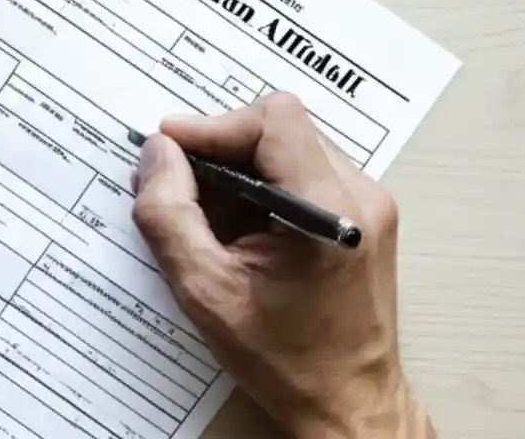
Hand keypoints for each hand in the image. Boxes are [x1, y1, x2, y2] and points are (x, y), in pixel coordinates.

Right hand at [132, 93, 434, 438]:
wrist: (348, 403)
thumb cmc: (285, 360)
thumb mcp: (205, 290)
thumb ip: (170, 214)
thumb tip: (156, 154)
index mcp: (327, 210)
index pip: (273, 120)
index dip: (213, 125)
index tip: (169, 149)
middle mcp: (359, 196)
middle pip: (279, 129)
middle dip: (221, 149)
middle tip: (178, 185)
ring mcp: (367, 205)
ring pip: (289, 148)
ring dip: (240, 169)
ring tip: (208, 216)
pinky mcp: (362, 217)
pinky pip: (303, 174)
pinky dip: (262, 187)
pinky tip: (238, 229)